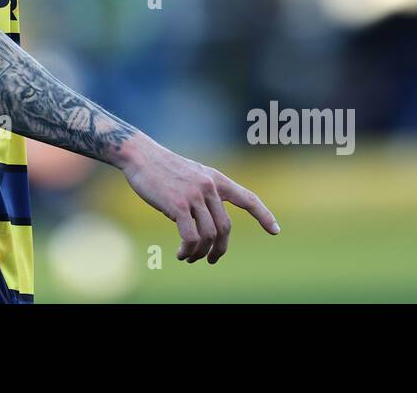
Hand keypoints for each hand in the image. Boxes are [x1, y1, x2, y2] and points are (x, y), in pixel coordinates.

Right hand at [120, 135, 279, 262]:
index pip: (248, 199)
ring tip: (189, 257)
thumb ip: (205, 194)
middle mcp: (210, 187)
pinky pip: (190, 237)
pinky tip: (181, 254)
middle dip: (220, 249)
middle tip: (211, 260)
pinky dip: (188, 250)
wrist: (140, 156)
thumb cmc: (163, 168)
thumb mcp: (192, 175)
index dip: (264, 215)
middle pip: (225, 228)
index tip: (275, 231)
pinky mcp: (177, 205)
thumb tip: (209, 224)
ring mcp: (194, 196)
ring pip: (208, 235)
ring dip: (200, 252)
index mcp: (216, 179)